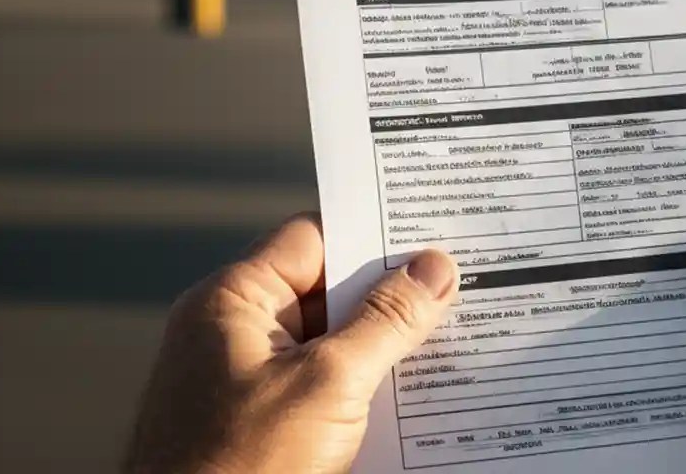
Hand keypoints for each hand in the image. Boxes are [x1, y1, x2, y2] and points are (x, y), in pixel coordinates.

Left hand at [124, 214, 459, 473]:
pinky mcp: (262, 427)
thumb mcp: (329, 383)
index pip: (311, 238)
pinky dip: (364, 390)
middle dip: (389, 295)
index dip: (370, 234)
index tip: (429, 235)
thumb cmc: (235, 468)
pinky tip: (412, 399)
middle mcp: (233, 334)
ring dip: (382, 348)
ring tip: (446, 342)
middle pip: (327, 292)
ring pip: (331, 344)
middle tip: (453, 290)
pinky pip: (323, 389)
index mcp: (231, 302)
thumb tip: (432, 270)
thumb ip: (386, 321)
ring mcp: (246, 383)